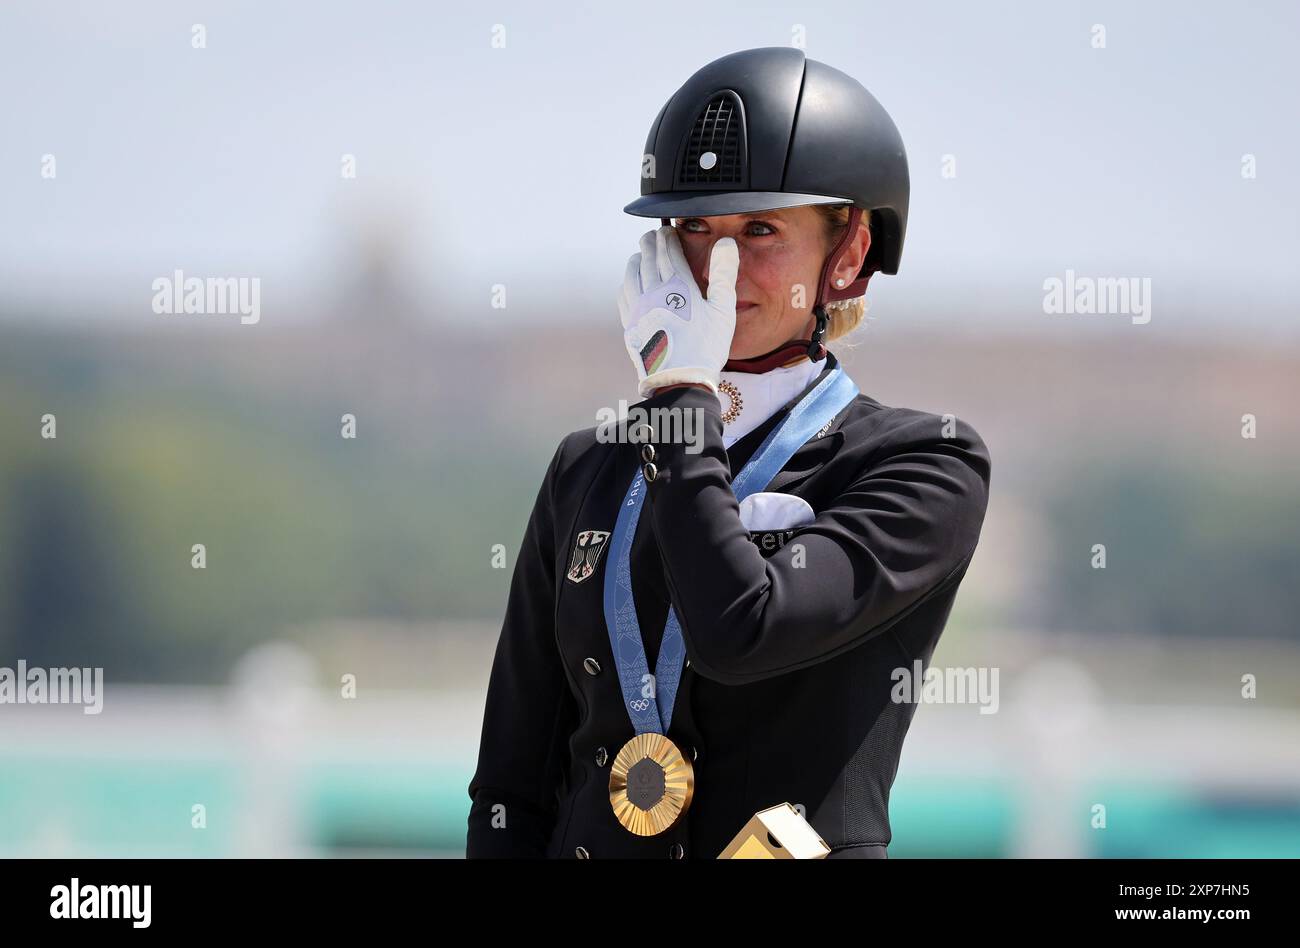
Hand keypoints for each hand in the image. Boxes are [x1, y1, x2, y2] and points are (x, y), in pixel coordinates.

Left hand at [618, 225, 738, 397]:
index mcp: (678, 287)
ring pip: (631, 274)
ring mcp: (638, 309)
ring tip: (640, 255)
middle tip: (652, 235)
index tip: (667, 230)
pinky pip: (624, 295)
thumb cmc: (707, 346)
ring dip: (636, 260)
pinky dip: (627, 283)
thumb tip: (726, 243)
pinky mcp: (630, 325)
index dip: (667, 238)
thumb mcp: (723, 310)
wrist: (679, 379)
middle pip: (647, 259)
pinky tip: (631, 284)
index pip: (668, 252)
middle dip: (650, 243)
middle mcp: (653, 293)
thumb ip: (724, 274)